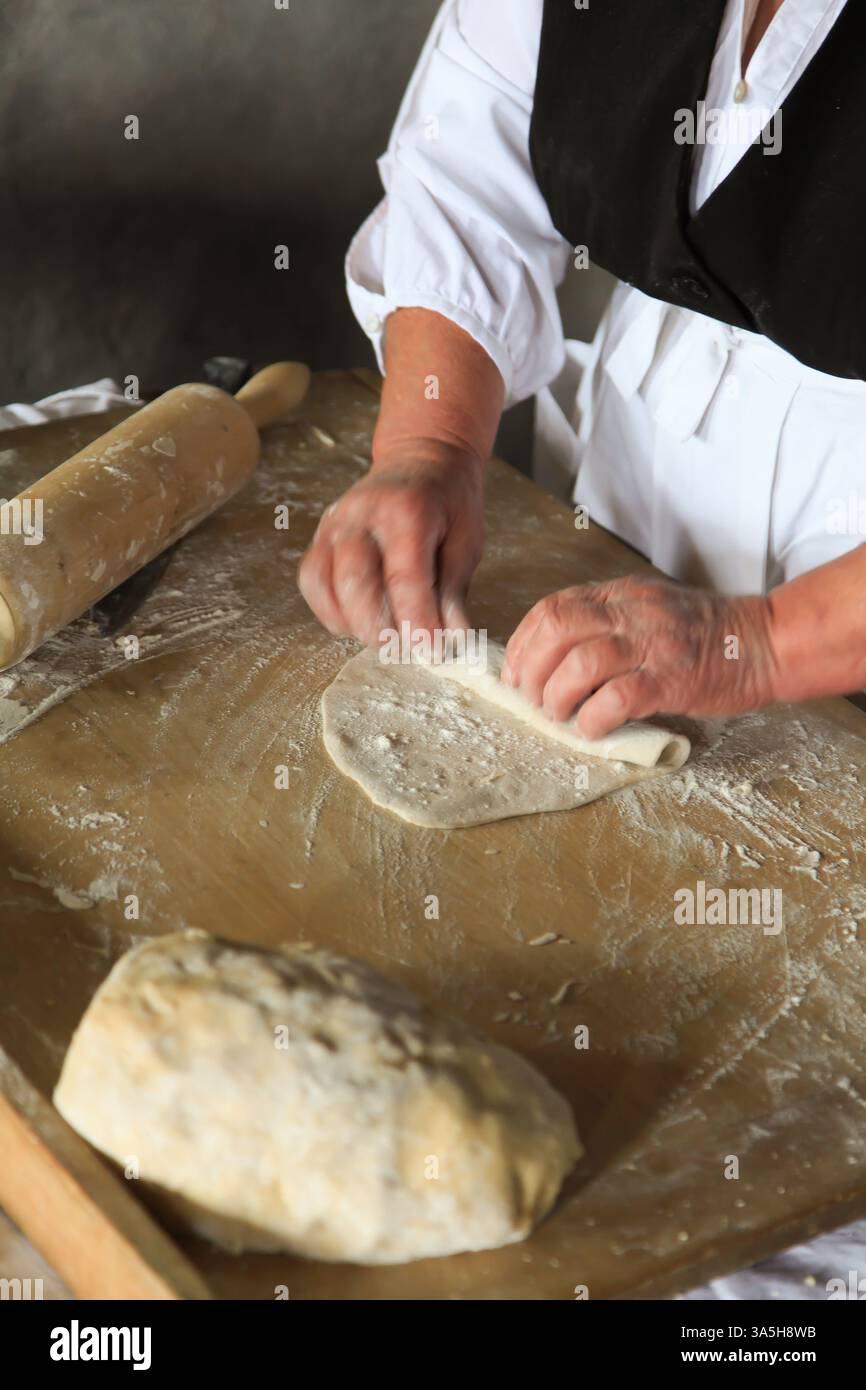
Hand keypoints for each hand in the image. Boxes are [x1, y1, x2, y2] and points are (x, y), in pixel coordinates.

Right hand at [298, 442, 484, 645]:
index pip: (405, 577)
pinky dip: (330, 610)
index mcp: (407, 510)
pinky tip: (357, 620)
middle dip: (380, 628)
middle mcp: (362, 515)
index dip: (417, 620)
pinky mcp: (320, 537)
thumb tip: (452, 637)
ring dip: (354, 622)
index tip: (432, 651)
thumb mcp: (467, 539)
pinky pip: (311, 581)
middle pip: (355, 582)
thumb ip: (454, 589)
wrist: (421, 460)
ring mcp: (334, 524)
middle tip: (406, 648)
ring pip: (325, 583)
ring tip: (386, 634)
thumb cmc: (448, 502)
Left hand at [502, 575, 778, 737]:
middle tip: (529, 698)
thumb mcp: (648, 609)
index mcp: (619, 595)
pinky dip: (593, 717)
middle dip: (529, 669)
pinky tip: (591, 729)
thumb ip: (605, 623)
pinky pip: (617, 697)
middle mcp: (630, 614)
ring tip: (558, 715)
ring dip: (556, 696)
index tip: (514, 673)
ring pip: (580, 663)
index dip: (522, 644)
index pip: (551, 608)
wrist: (763, 642)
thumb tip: (551, 657)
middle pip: (557, 630)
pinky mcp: (671, 679)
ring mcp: (651, 645)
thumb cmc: (703, 634)